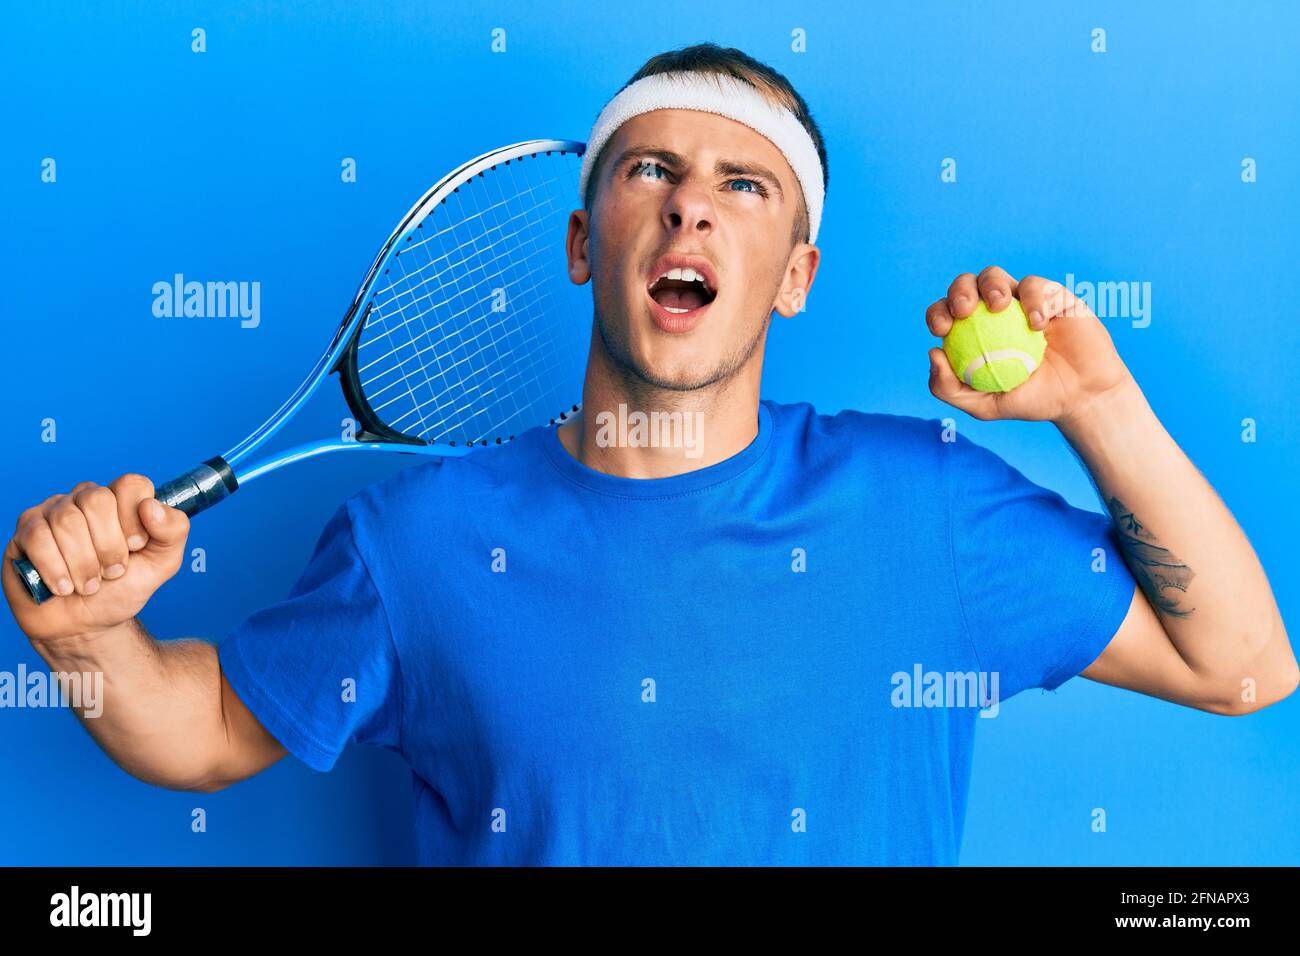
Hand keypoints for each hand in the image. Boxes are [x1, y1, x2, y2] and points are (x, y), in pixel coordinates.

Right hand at [3, 474, 189, 643]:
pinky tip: (64, 587)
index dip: (135, 519)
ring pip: (67, 521)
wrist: (85, 626)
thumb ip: (173, 532)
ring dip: (84, 564)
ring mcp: (53, 512)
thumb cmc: (121, 589)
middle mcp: (85, 499)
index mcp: (120, 501)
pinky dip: (56, 570)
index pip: (131, 484)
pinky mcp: (25, 533)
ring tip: (89, 585)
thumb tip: (151, 507)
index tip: (136, 547)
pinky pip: (38, 538)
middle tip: (112, 572)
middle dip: (109, 546)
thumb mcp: (162, 564)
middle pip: (97, 501)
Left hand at [926, 266, 1135, 422]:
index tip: (942, 329)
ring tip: (999, 306)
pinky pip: (1036, 285)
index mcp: (972, 332)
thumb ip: (950, 388)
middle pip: (966, 285)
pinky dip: (1034, 300)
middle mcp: (992, 311)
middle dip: (958, 290)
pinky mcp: (1052, 294)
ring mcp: (1021, 300)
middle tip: (964, 310)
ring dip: (991, 285)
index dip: (938, 314)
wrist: (1082, 397)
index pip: (946, 314)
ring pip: (995, 275)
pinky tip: (1038, 324)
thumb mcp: (985, 406)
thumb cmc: (1032, 401)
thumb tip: (932, 352)